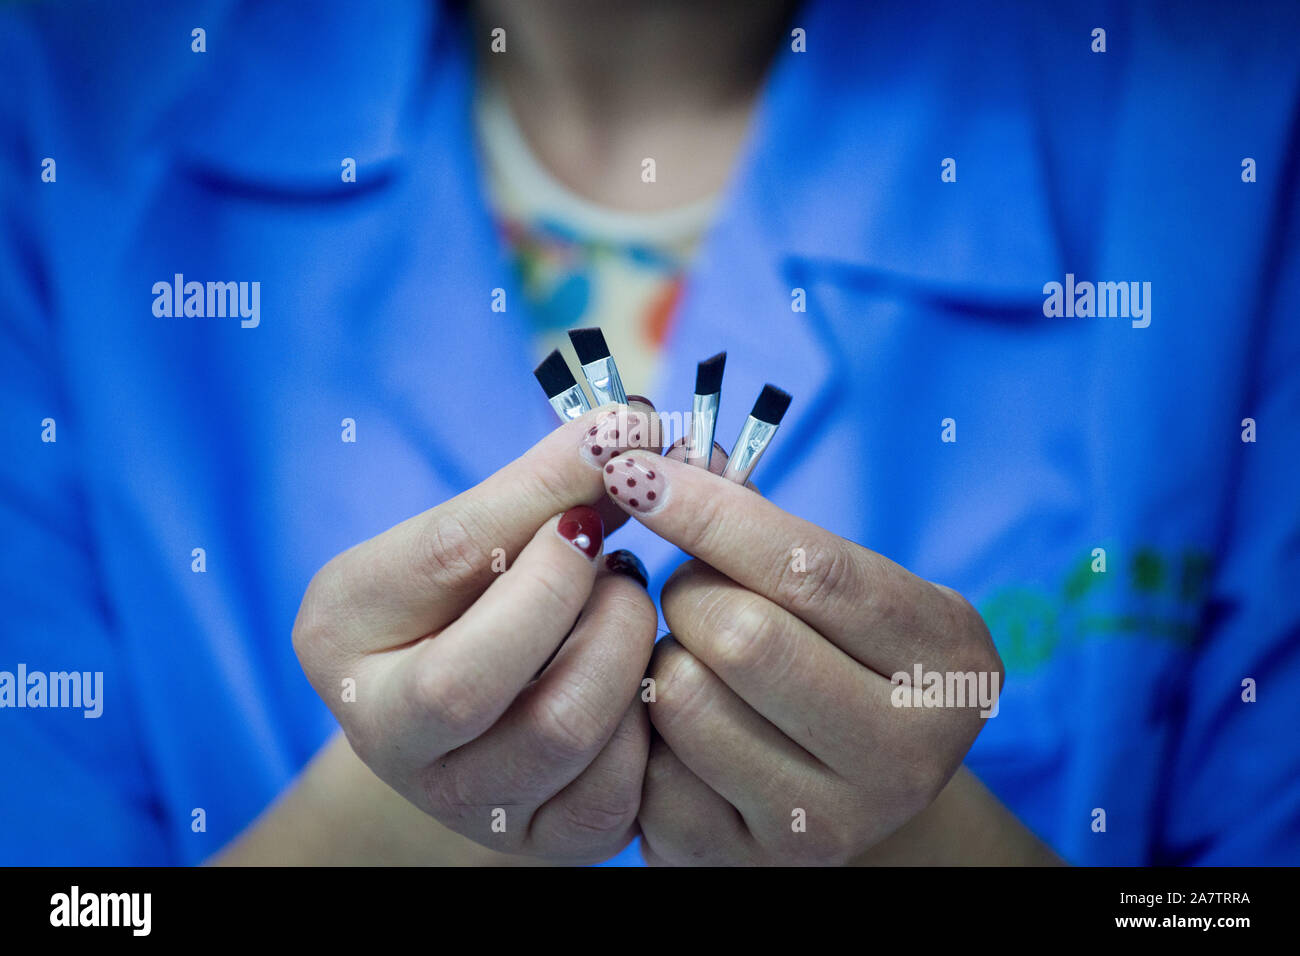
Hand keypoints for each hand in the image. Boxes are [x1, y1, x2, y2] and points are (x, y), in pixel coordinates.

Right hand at [292, 403, 659, 863]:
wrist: (480, 713)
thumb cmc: (471, 600)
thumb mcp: (474, 535)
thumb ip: (541, 484)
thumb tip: (636, 422)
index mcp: (341, 635)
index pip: (445, 560)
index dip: (543, 503)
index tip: (615, 447)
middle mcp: (384, 736)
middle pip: (477, 676)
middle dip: (572, 592)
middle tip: (609, 554)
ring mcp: (464, 803)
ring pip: (563, 730)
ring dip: (623, 645)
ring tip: (624, 605)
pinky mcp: (544, 840)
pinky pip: (615, 791)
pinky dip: (648, 720)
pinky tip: (638, 676)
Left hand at [600, 448, 1002, 865]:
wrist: (854, 788)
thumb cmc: (837, 655)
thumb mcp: (844, 588)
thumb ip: (764, 526)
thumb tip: (663, 457)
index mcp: (946, 658)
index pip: (814, 570)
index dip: (713, 511)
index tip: (636, 469)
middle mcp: (907, 753)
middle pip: (741, 637)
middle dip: (692, 594)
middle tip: (697, 594)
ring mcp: (830, 824)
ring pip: (684, 700)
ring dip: (665, 661)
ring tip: (696, 663)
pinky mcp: (748, 863)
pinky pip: (650, 771)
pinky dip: (645, 731)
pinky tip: (679, 727)